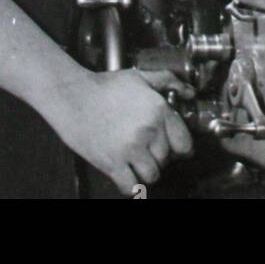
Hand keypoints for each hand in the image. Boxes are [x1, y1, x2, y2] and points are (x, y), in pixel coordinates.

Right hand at [46, 68, 193, 194]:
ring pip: (152, 175)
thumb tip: (189, 92)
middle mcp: (148, 132)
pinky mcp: (112, 163)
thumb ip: (168, 81)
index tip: (178, 150)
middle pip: (167, 159)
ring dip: (147, 172)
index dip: (182, 148)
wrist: (74, 96)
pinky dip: (131, 186)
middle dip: (160, 157)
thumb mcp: (140, 76)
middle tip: (150, 150)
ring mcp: (130, 149)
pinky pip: (131, 187)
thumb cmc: (105, 86)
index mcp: (158, 111)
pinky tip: (127, 175)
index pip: (184, 142)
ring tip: (139, 163)